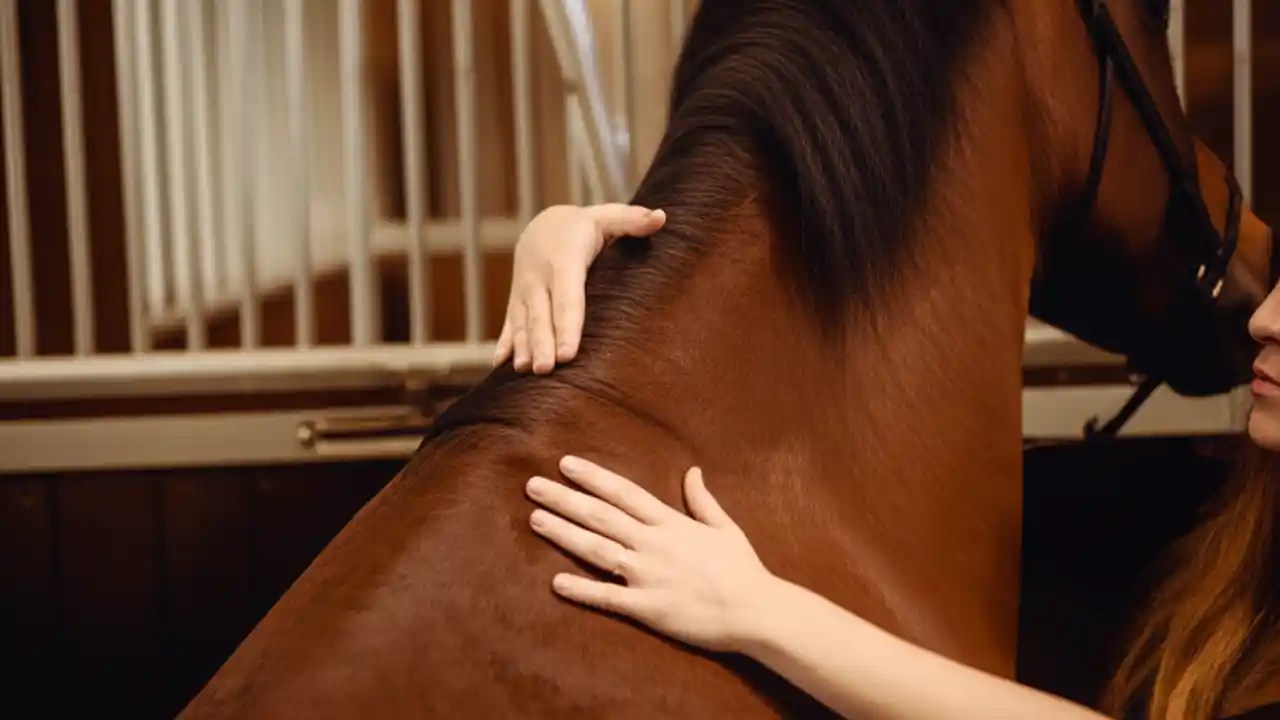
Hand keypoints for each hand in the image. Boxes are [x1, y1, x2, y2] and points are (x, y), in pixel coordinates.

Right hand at [496, 204, 665, 372]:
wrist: (542, 225)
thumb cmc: (584, 227)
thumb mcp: (607, 217)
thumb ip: (632, 220)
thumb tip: (661, 217)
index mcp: (564, 260)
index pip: (567, 298)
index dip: (568, 325)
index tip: (569, 353)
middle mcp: (539, 277)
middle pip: (541, 315)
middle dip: (542, 343)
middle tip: (546, 369)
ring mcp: (524, 291)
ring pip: (522, 322)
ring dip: (523, 348)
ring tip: (524, 372)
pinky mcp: (516, 301)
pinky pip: (508, 324)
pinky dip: (504, 344)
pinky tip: (500, 366)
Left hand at [525, 456, 774, 651]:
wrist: (755, 611)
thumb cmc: (742, 569)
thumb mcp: (725, 527)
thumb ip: (702, 500)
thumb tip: (691, 471)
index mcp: (670, 523)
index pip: (623, 492)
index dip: (592, 477)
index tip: (565, 463)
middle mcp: (653, 544)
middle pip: (600, 516)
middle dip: (565, 499)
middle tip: (533, 485)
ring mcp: (647, 575)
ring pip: (596, 550)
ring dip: (564, 533)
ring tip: (535, 519)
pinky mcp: (647, 607)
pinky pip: (607, 597)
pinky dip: (581, 590)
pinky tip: (556, 582)